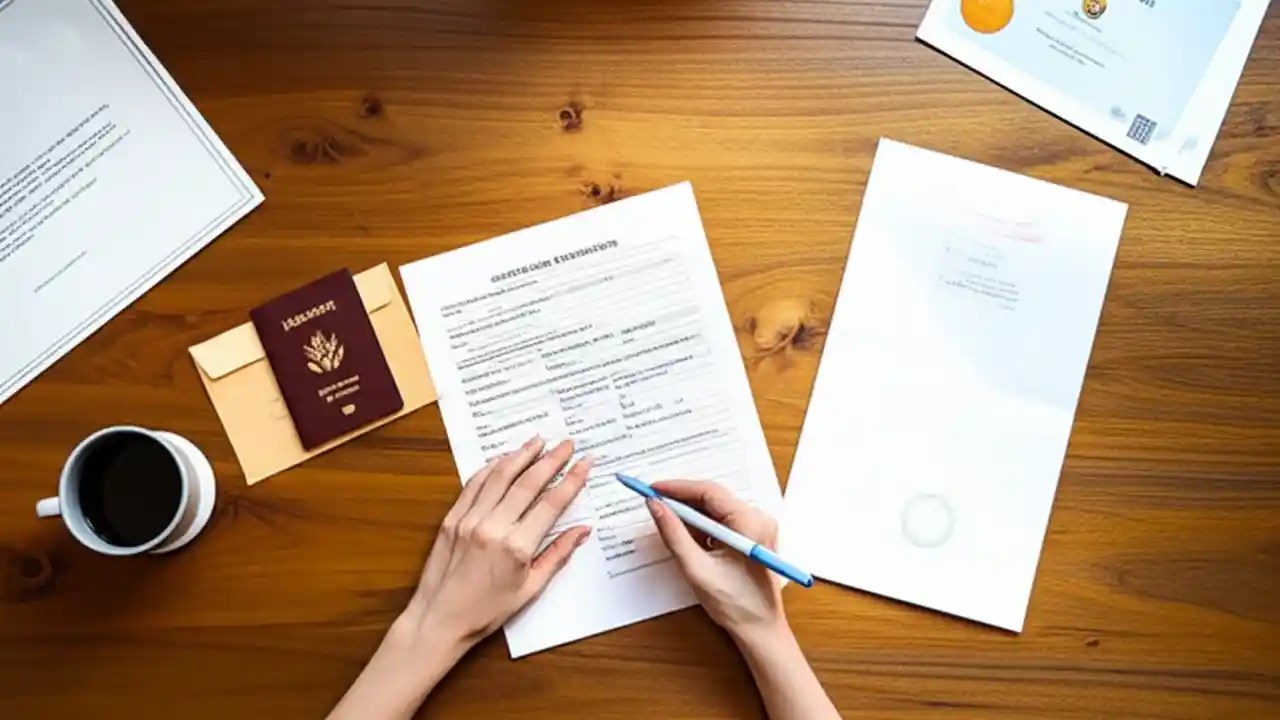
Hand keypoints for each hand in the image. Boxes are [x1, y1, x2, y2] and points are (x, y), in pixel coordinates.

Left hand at [403, 436, 592, 648]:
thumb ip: (557, 555)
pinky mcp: (452, 518)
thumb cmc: (485, 612)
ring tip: (538, 441)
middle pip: (528, 483)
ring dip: (521, 455)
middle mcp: (493, 527)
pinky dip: (491, 468)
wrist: (438, 620)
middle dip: (551, 460)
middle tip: (567, 444)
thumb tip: (582, 530)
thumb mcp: (530, 589)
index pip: (552, 504)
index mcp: (517, 548)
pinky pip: (474, 484)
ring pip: (500, 476)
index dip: (572, 480)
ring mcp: (469, 520)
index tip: (585, 463)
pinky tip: (504, 459)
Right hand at [646, 480, 785, 643]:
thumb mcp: (697, 569)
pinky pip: (723, 520)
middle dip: (682, 499)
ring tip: (667, 519)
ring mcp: (758, 527)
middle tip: (654, 502)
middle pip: (713, 497)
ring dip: (691, 513)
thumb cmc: (736, 605)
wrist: (760, 629)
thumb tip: (655, 506)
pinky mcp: (753, 536)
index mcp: (750, 523)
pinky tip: (687, 535)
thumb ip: (673, 534)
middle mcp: (758, 519)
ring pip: (716, 508)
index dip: (677, 488)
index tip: (652, 489)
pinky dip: (703, 525)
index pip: (709, 492)